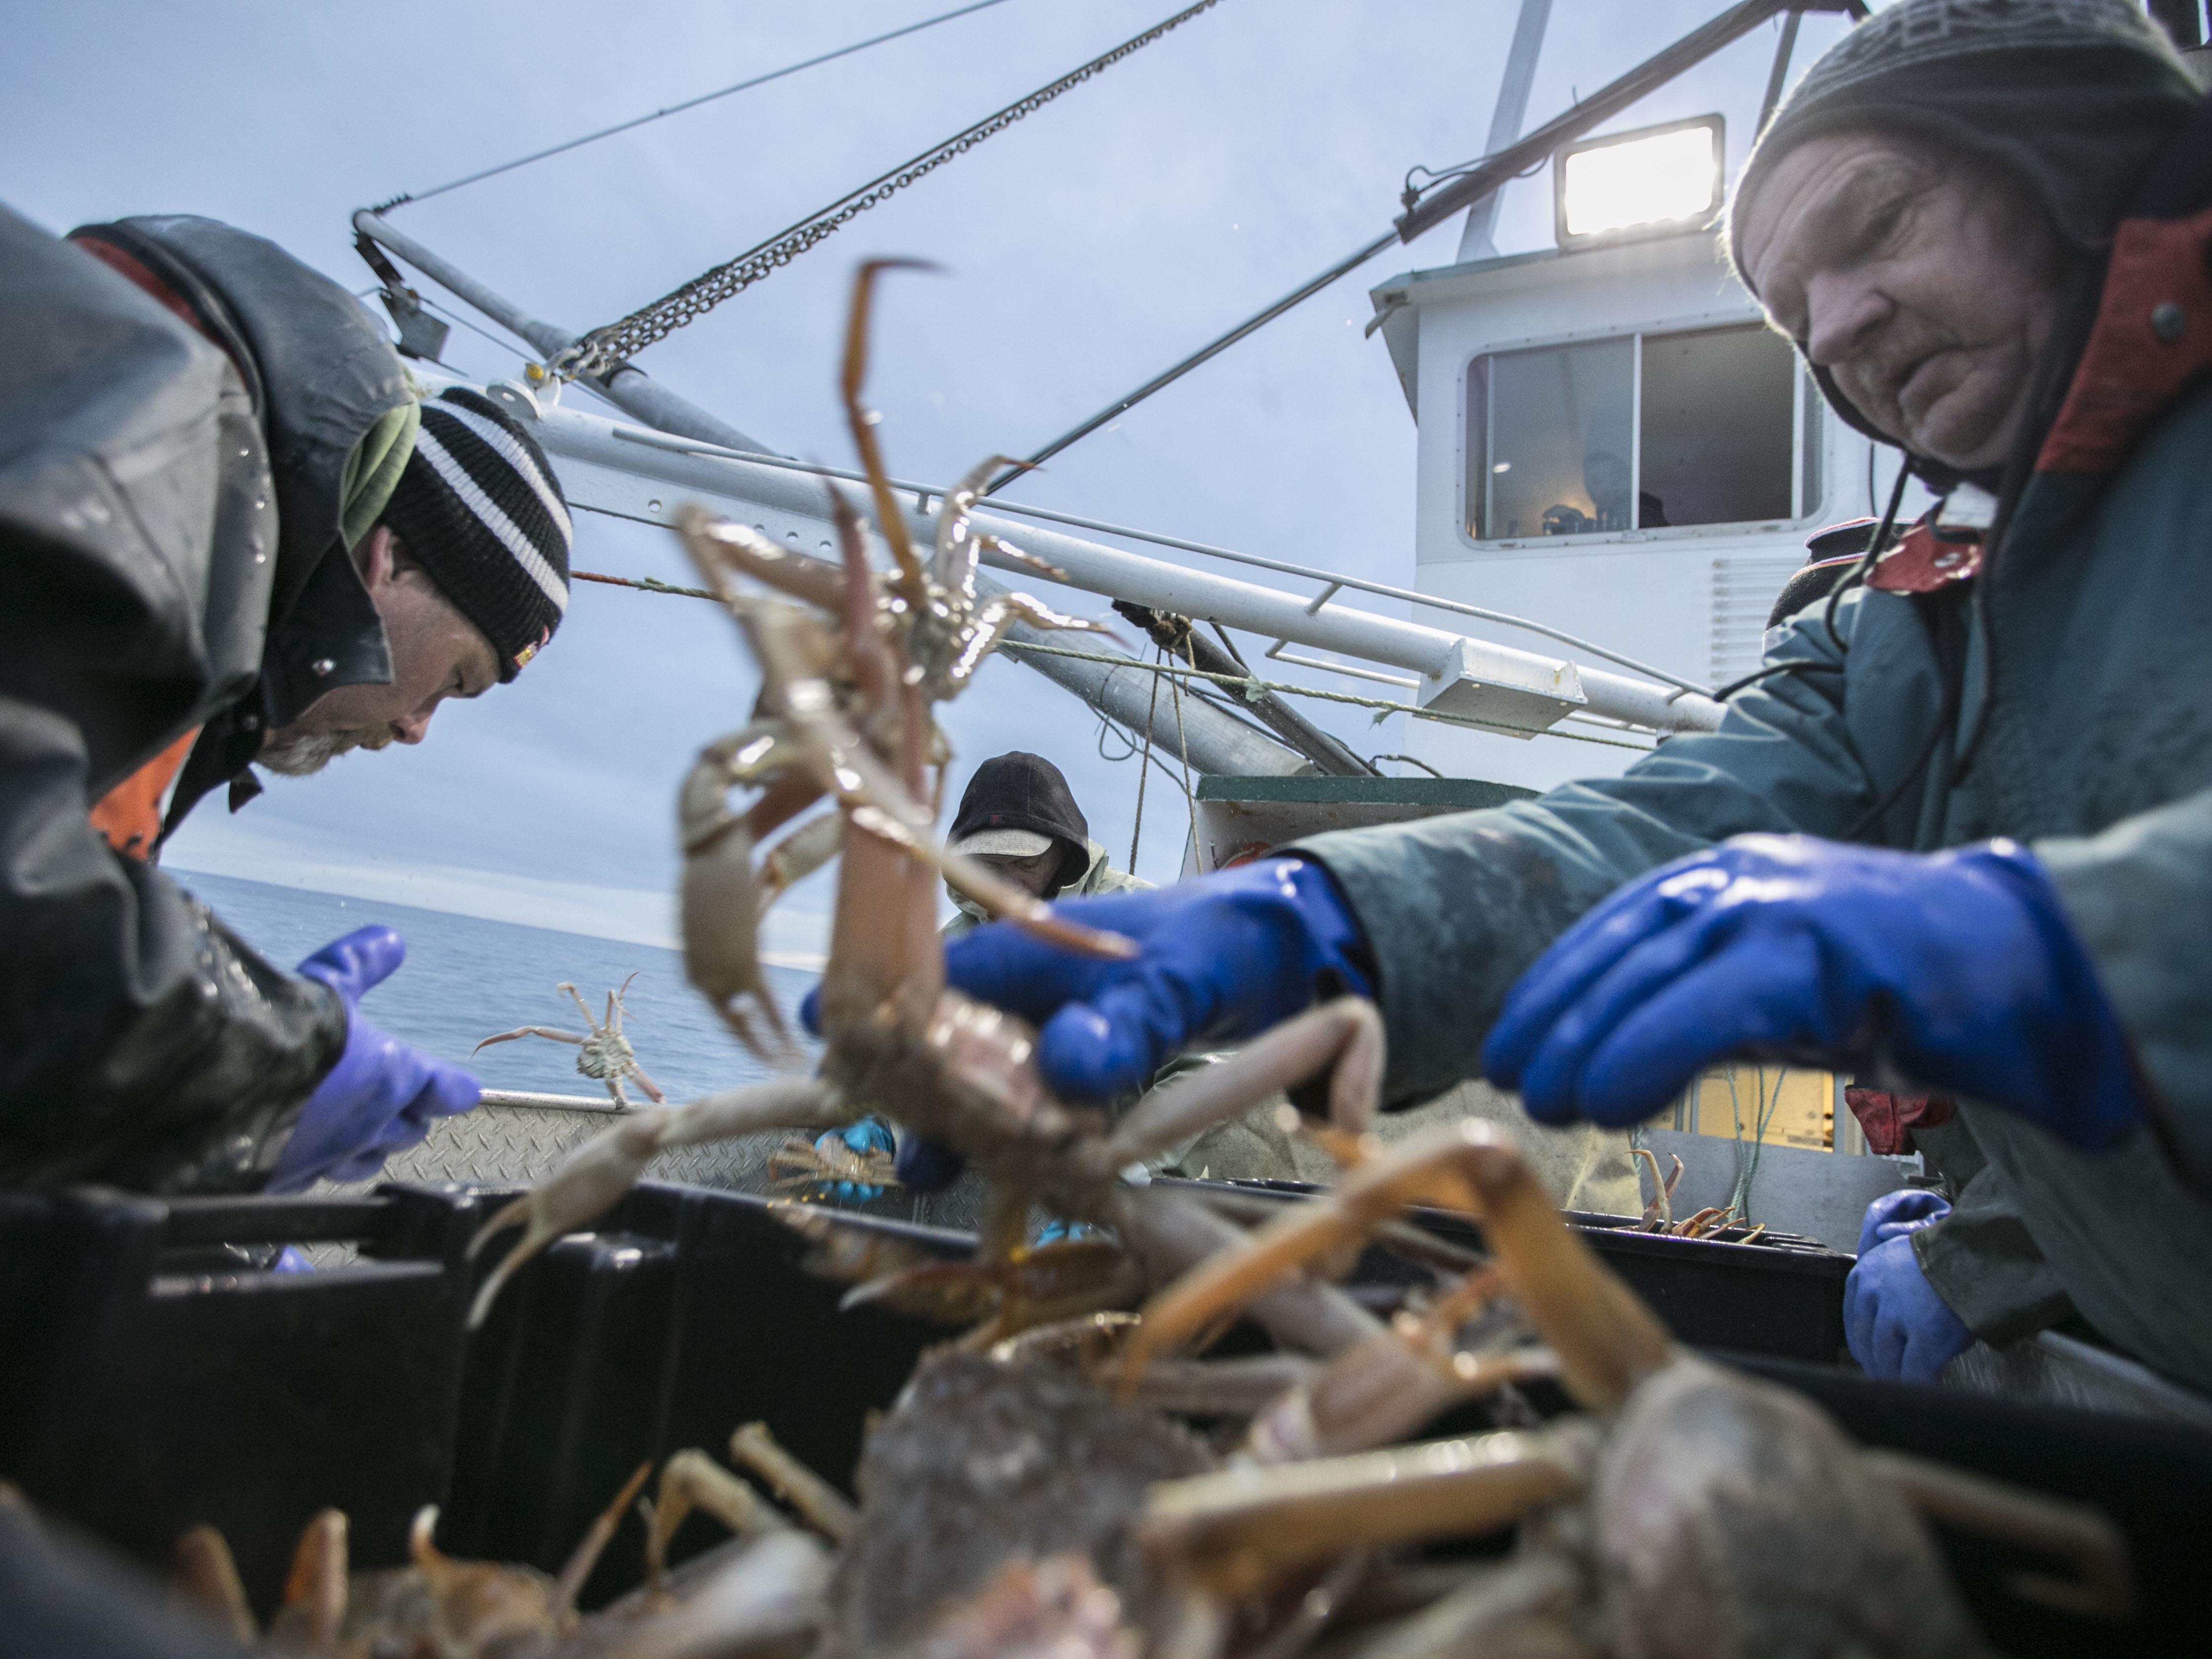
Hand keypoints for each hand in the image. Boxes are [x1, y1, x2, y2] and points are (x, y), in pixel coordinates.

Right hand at [266, 927, 479, 1192]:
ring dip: (371, 1149)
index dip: (453, 1088)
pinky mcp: (286, 1181)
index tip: (466, 1091)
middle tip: (410, 1111)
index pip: (440, 1088)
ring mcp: (328, 1158)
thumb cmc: (283, 1029)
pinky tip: (310, 1174)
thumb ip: (360, 963)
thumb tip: (392, 939)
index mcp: (392, 1077)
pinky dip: (320, 1172)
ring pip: (366, 1162)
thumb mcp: (327, 981)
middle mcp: (368, 1125)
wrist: (214, 1088)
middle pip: (406, 1131)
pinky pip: (317, 1179)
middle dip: (408, 1118)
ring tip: (368, 1139)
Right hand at [800, 858, 1370, 1191]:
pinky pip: (1028, 1122)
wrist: (1278, 954)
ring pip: (977, 1095)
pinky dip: (1021, 1151)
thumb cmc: (1221, 942)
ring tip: (941, 1180)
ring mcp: (1042, 1044)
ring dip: (966, 1136)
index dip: (873, 1018)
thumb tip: (1067, 1064)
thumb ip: (1129, 1021)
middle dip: (917, 1103)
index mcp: (1020, 953)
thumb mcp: (1181, 977)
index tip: (834, 1058)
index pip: (923, 980)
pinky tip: (1022, 1186)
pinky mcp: (1072, 1084)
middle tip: (911, 1159)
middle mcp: (1017, 1000)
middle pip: (937, 1052)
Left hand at [1482, 835, 2145, 1142]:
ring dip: (1588, 1040)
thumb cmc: (1900, 983)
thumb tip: (1613, 1055)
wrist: (2028, 964)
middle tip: (1509, 1081)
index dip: (1553, 986)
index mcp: (1731, 875)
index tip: (1509, 1040)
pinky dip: (1652, 1051)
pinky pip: (1715, 1005)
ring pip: (1656, 972)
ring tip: (1548, 1100)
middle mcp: (1748, 876)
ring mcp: (1787, 906)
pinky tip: (1614, 1100)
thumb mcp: (1779, 977)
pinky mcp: (1828, 952)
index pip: (1615, 927)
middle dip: (1555, 1017)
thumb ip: (1706, 996)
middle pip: (1623, 949)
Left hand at [1844, 1191, 1971, 1380]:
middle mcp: (1874, 1293)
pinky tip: (1928, 1389)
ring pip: (1886, 1360)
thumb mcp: (1902, 1262)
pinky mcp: (1926, 1335)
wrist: (1981, 1252)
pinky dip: (1919, 1384)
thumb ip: (1888, 1290)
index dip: (1861, 1344)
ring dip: (1894, 1378)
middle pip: (1867, 1343)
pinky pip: (1915, 1372)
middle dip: (1876, 1365)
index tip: (1867, 1358)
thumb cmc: (1949, 1259)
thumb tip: (1887, 1326)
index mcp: (1865, 1274)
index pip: (1853, 1319)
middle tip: (1886, 1380)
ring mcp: (1898, 1315)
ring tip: (1905, 1389)